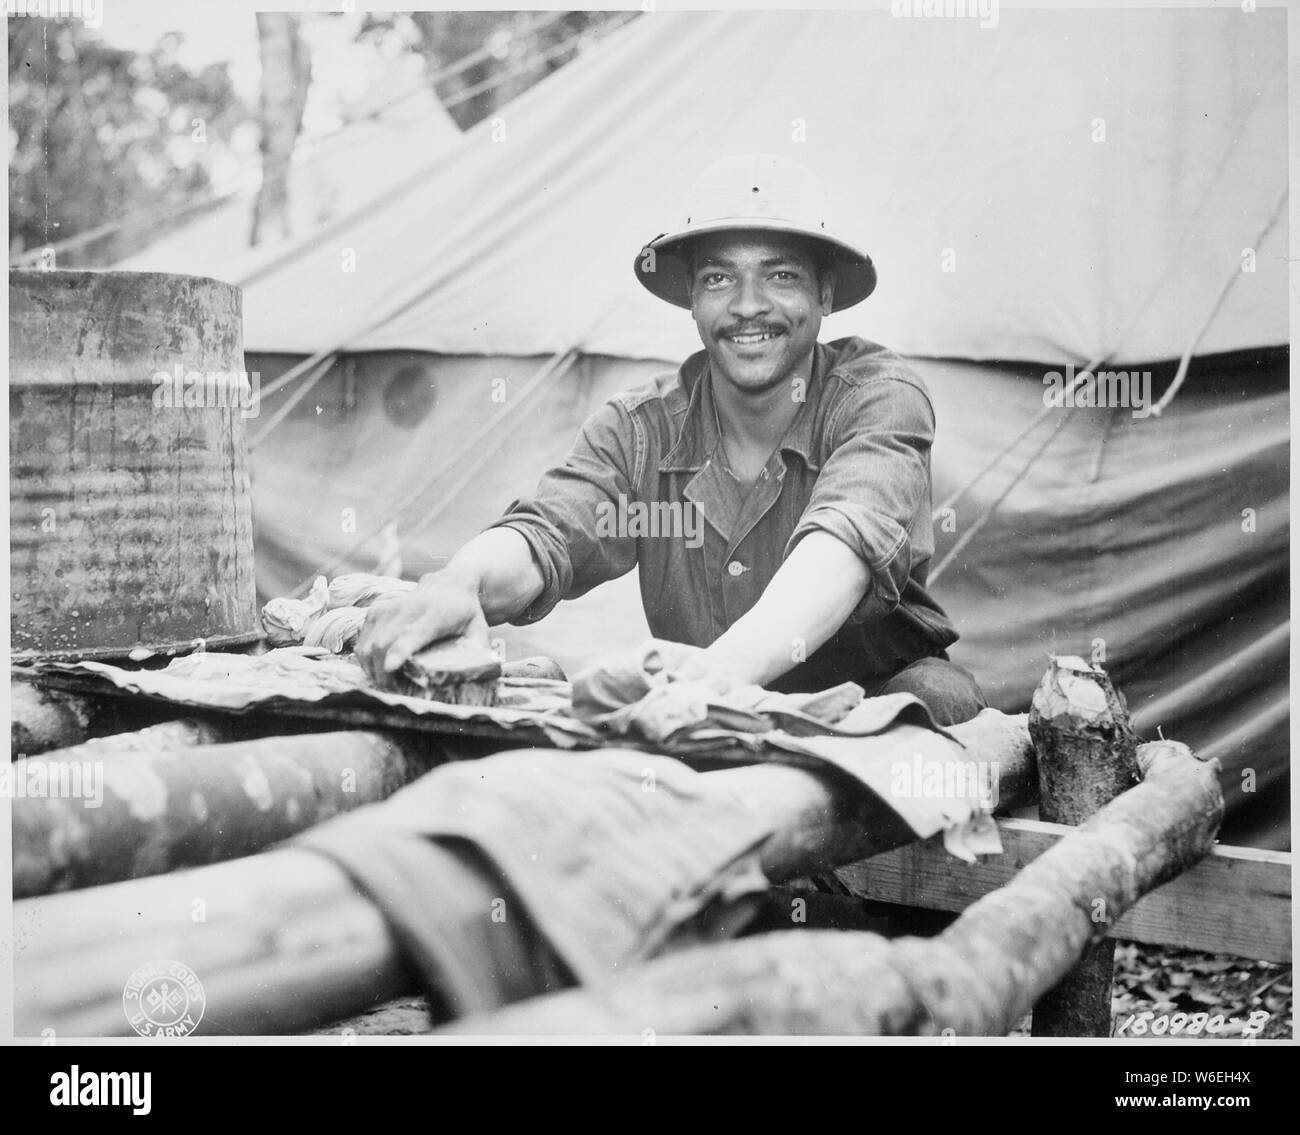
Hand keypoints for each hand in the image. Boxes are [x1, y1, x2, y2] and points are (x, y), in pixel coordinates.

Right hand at [354, 574, 489, 686]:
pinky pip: (362, 639)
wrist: (449, 584)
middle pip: (384, 642)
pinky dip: (366, 657)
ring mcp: (389, 607)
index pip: (413, 634)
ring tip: (384, 682)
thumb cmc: (466, 614)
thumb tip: (471, 679)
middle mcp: (409, 608)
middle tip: (391, 691)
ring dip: (370, 668)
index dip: (399, 652)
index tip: (390, 669)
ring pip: (368, 642)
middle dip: (381, 672)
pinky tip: (377, 667)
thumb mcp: (479, 630)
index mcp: (437, 615)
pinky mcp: (377, 609)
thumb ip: (477, 653)